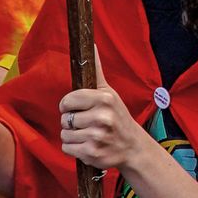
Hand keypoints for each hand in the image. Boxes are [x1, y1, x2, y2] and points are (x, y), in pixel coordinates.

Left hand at [59, 53, 157, 173]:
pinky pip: (67, 148)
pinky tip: (88, 145)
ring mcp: (97, 136)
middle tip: (88, 123)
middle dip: (72, 122)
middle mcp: (102, 117)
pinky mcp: (92, 152)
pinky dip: (74, 149)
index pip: (68, 100)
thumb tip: (92, 45)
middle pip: (64, 119)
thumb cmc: (118, 117)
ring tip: (88, 135)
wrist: (132, 147)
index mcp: (105, 99)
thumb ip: (97, 70)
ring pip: (64, 134)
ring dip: (72, 136)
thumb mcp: (109, 93)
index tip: (79, 109)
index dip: (69, 105)